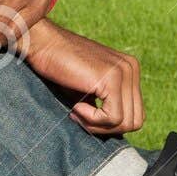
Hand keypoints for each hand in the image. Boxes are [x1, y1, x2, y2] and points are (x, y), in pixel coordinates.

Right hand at [17, 19, 143, 135]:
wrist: (41, 43)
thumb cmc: (58, 68)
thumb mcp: (89, 90)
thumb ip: (107, 105)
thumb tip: (116, 132)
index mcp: (130, 69)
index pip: (135, 114)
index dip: (110, 124)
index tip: (85, 114)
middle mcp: (132, 68)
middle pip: (135, 121)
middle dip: (106, 128)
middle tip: (80, 116)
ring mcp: (124, 71)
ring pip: (126, 122)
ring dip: (98, 125)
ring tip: (77, 110)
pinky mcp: (112, 78)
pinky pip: (112, 117)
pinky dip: (92, 120)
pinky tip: (76, 105)